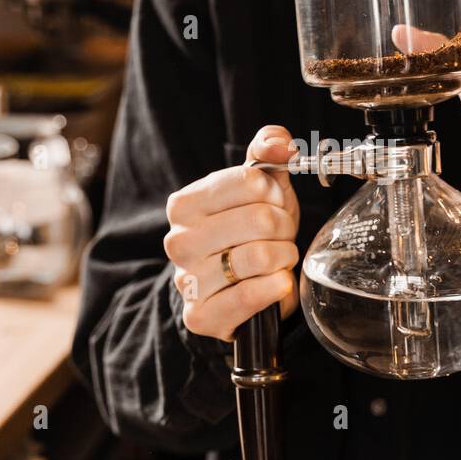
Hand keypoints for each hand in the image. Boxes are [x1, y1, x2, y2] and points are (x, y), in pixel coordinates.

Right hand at [164, 125, 300, 341]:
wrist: (242, 291)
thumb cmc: (250, 235)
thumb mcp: (261, 189)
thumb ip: (267, 152)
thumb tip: (278, 143)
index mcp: (184, 204)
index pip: (250, 181)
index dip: (274, 193)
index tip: (273, 205)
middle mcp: (177, 241)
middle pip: (258, 219)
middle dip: (283, 228)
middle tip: (279, 236)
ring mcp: (186, 280)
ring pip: (258, 257)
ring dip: (282, 258)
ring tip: (277, 260)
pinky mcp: (200, 316)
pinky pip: (251, 296)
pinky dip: (276, 287)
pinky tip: (276, 283)